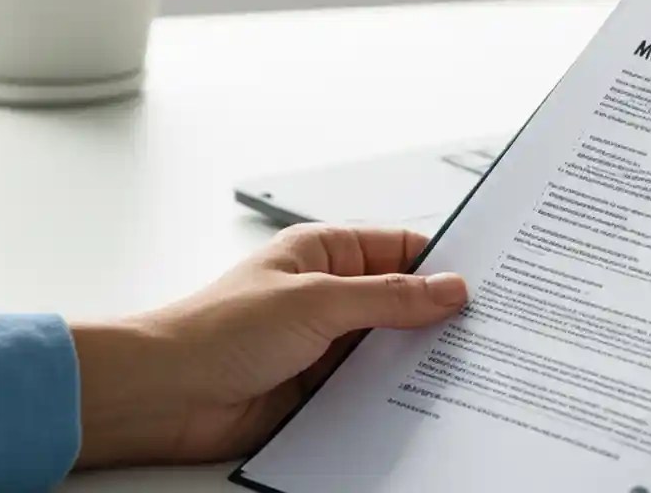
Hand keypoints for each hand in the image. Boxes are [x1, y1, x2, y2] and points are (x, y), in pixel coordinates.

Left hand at [71, 224, 467, 467]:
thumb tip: (448, 289)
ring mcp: (324, 343)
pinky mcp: (319, 389)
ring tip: (461, 369)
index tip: (486, 281)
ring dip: (415, 360)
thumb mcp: (317, 301)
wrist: (164, 396)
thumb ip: (389, 297)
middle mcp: (327, 295)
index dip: (443, 263)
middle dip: (437, 316)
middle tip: (485, 331)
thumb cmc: (216, 331)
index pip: (401, 248)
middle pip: (402, 300)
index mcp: (324, 252)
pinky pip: (371, 388)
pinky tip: (420, 402)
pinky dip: (394, 394)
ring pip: (390, 348)